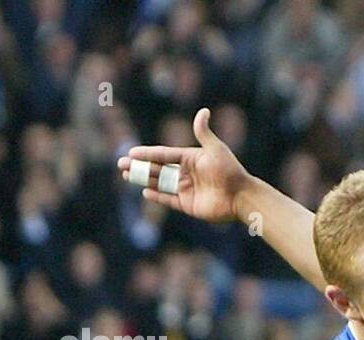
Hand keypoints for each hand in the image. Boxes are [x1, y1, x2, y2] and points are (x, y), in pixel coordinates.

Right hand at [117, 108, 250, 223]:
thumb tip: (203, 111)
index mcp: (190, 159)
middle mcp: (187, 174)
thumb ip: (204, 132)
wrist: (241, 196)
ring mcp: (187, 190)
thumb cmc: (230, 171)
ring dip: (143, 179)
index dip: (147, 154)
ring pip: (160, 183)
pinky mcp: (189, 205)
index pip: (164, 155)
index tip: (131, 152)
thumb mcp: (215, 149)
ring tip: (127, 175)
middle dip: (139, 166)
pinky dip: (157, 196)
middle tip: (121, 164)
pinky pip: (169, 200)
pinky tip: (144, 192)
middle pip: (158, 169)